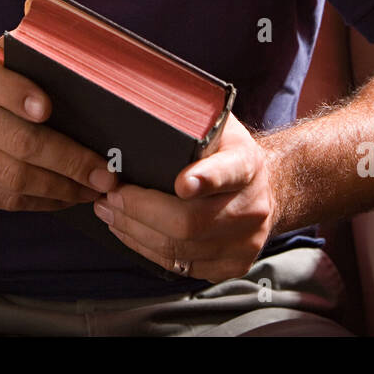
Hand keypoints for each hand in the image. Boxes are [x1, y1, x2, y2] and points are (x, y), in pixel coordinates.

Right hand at [0, 39, 119, 211]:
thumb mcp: (0, 61)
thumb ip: (29, 50)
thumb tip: (72, 39)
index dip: (20, 95)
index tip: (48, 108)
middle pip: (21, 142)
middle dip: (70, 161)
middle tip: (105, 174)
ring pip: (16, 177)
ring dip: (62, 188)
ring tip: (94, 190)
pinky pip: (8, 200)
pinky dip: (44, 202)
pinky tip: (68, 198)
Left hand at [92, 113, 278, 282]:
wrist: (266, 188)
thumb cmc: (225, 152)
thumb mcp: (216, 126)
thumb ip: (190, 123)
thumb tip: (141, 106)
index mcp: (247, 164)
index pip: (228, 172)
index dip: (206, 179)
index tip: (181, 183)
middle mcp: (251, 207)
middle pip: (190, 221)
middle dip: (139, 211)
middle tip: (109, 197)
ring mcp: (245, 242)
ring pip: (178, 249)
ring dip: (134, 232)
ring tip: (108, 212)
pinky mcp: (232, 266)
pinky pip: (180, 267)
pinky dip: (146, 249)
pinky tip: (128, 231)